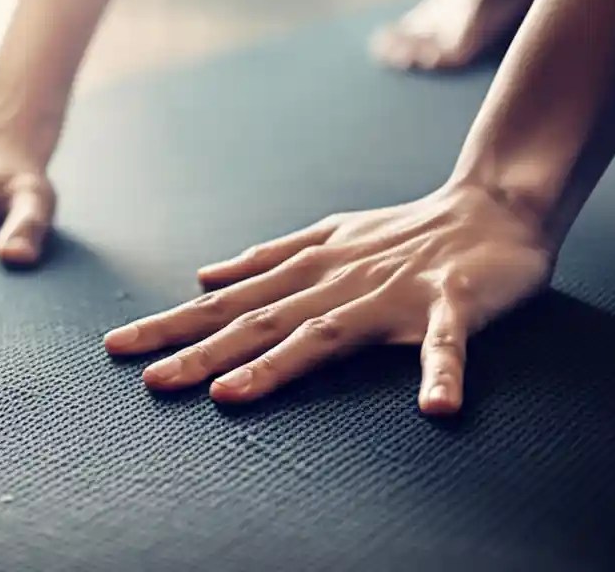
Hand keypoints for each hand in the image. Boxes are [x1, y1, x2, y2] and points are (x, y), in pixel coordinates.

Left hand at [103, 185, 553, 413]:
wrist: (494, 206)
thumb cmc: (406, 231)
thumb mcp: (326, 237)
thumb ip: (267, 259)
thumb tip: (204, 274)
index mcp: (308, 271)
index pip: (229, 303)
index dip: (175, 326)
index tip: (120, 348)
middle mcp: (338, 282)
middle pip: (260, 322)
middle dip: (201, 352)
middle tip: (150, 381)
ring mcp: (392, 292)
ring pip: (326, 332)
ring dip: (278, 364)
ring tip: (230, 395)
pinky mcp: (451, 302)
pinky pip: (445, 342)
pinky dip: (441, 371)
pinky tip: (436, 408)